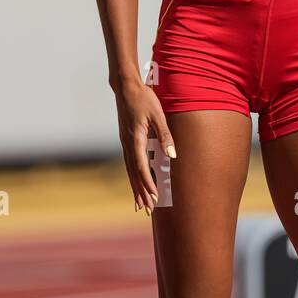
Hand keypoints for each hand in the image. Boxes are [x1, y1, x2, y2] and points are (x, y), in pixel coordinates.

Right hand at [114, 75, 175, 212]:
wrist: (125, 87)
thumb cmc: (144, 98)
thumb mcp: (158, 114)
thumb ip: (165, 135)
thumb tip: (172, 155)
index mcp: (136, 139)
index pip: (142, 166)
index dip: (148, 183)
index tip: (154, 196)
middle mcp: (128, 144)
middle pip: (134, 173)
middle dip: (141, 192)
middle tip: (147, 210)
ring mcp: (125, 142)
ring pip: (130, 170)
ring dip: (135, 187)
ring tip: (139, 204)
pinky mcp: (126, 140)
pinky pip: (129, 163)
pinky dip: (133, 176)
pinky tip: (136, 182)